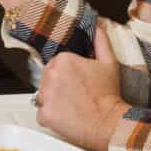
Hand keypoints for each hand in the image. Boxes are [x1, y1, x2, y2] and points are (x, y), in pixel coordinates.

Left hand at [35, 25, 130, 150]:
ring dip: (53, 100)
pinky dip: (51, 116)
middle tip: (76, 94)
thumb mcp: (109, 63)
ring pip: (42, 95)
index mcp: (63, 60)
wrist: (108, 122)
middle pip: (47, 79)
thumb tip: (97, 27)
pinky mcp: (44, 114)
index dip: (68, 74)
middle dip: (58, 86)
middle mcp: (50, 76)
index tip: (78, 82)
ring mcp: (45, 95)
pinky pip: (41, 113)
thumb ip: (101, 41)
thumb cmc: (108, 95)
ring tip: (72, 105)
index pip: (56, 64)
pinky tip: (66, 116)